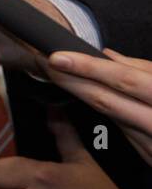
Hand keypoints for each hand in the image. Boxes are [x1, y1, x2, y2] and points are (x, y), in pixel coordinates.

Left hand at [46, 49, 151, 165]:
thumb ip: (145, 70)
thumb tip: (109, 56)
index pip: (124, 80)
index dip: (88, 67)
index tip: (58, 56)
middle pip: (109, 100)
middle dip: (74, 82)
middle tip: (46, 64)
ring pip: (112, 117)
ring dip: (82, 97)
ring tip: (57, 77)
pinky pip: (126, 132)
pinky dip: (107, 115)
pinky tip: (86, 100)